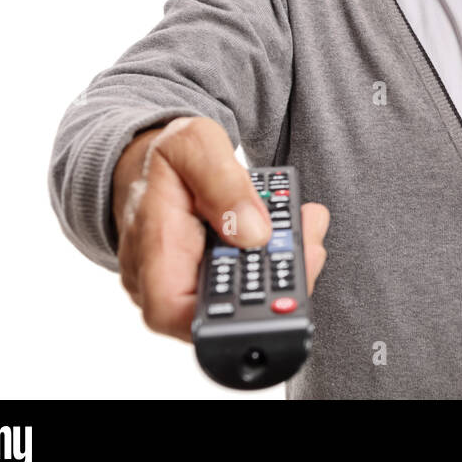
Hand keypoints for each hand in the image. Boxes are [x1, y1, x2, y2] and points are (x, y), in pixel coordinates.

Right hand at [112, 115, 329, 341]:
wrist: (160, 158)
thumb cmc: (171, 152)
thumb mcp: (195, 145)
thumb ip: (223, 184)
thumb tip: (255, 234)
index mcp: (151, 246)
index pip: (170, 310)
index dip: (220, 316)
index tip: (267, 282)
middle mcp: (162, 278)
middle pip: (220, 311)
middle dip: (276, 284)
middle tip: (310, 244)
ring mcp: (186, 282)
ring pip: (242, 299)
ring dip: (284, 269)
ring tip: (309, 225)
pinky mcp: (210, 277)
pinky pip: (247, 281)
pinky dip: (276, 257)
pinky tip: (300, 228)